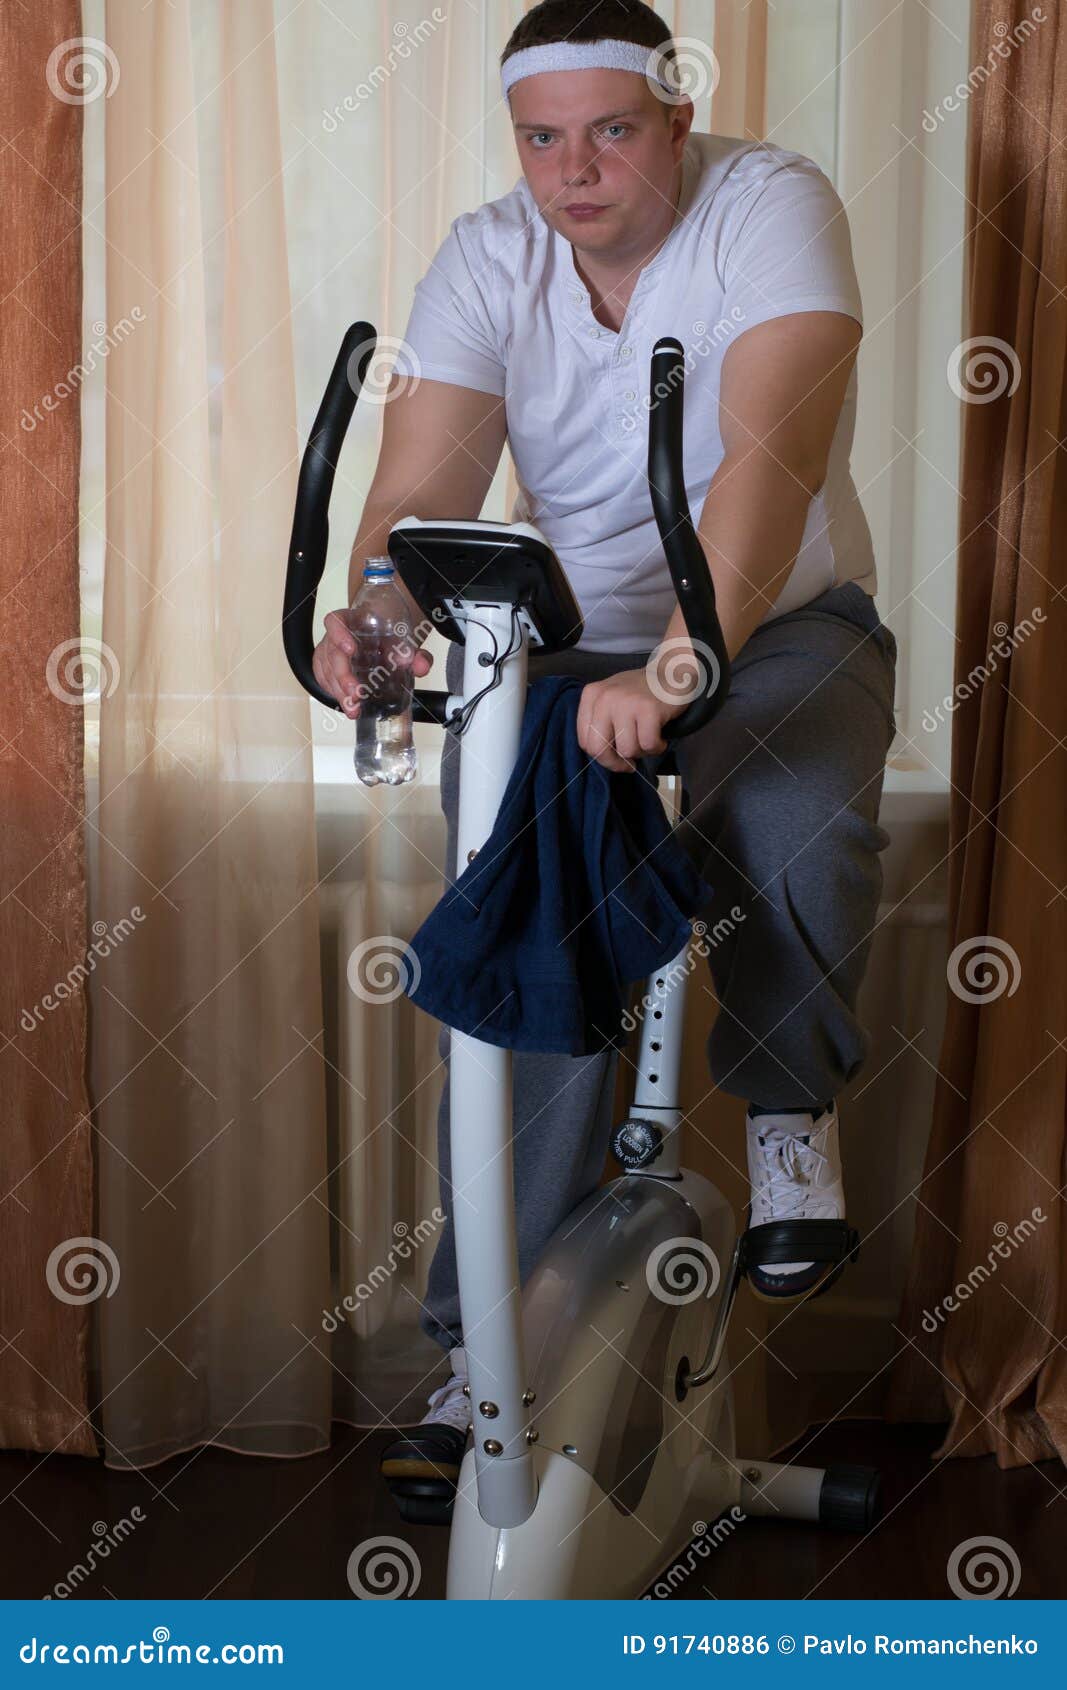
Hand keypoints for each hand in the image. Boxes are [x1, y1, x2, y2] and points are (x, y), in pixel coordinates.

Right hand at [312, 609, 433, 716]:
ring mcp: (329, 650)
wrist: (381, 636)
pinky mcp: (325, 665)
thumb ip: (416, 653)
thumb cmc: (387, 636)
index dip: (339, 633)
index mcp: (354, 621)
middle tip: (355, 694)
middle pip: (332, 652)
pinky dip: (334, 692)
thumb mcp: (404, 642)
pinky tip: (346, 702)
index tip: (350, 649)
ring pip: (326, 669)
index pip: (337, 620)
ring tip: (353, 707)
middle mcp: (337, 635)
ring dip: (338, 691)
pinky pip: (323, 678)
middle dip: (343, 676)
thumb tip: (421, 666)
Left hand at [576, 668, 684, 772]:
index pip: (585, 740)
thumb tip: (602, 758)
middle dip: (616, 763)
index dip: (601, 757)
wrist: (672, 673)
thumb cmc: (641, 693)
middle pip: (599, 748)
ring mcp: (626, 702)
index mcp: (592, 695)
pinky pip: (648, 744)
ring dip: (642, 752)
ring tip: (649, 739)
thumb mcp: (612, 700)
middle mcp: (605, 697)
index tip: (615, 759)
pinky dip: (657, 747)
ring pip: (626, 749)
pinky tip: (661, 737)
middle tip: (629, 764)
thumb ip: (601, 724)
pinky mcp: (648, 709)